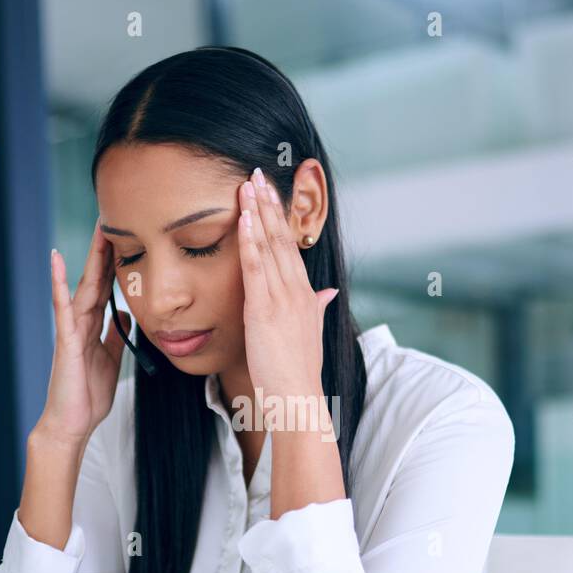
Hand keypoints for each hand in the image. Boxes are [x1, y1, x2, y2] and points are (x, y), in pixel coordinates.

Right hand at [34, 218, 129, 447]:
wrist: (72, 423)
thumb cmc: (88, 395)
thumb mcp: (111, 359)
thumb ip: (117, 335)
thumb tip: (127, 314)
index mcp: (93, 327)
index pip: (107, 287)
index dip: (116, 263)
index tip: (128, 237)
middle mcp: (80, 322)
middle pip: (96, 279)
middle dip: (105, 251)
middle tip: (114, 219)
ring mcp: (71, 328)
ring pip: (83, 285)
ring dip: (90, 257)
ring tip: (98, 229)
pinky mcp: (65, 339)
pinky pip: (62, 306)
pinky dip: (59, 282)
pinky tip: (57, 260)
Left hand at [237, 167, 339, 401]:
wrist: (298, 398)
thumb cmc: (299, 372)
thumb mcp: (312, 333)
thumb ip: (318, 308)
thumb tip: (329, 293)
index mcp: (307, 295)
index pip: (292, 248)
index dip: (281, 218)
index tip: (272, 193)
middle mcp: (297, 291)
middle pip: (282, 238)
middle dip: (270, 204)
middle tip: (259, 174)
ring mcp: (282, 298)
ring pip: (269, 246)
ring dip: (258, 212)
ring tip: (248, 184)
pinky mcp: (264, 309)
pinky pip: (255, 267)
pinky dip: (250, 240)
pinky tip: (244, 218)